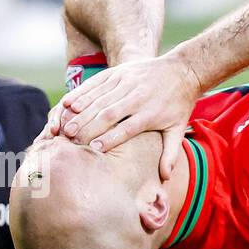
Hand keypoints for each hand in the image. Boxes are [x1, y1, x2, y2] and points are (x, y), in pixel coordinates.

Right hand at [52, 54, 201, 178]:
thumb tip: (165, 178)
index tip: (92, 149)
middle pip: (109, 113)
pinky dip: (80, 94)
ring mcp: (128, 81)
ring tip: (65, 128)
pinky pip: (96, 83)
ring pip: (100, 98)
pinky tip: (67, 105)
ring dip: (80, 113)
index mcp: (152, 112)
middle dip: (88, 127)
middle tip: (70, 141)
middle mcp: (139, 96)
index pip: (128, 127)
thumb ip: (170, 153)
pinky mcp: (119, 72)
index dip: (110, 138)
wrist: (183, 70)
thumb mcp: (178, 127)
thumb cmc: (178, 104)